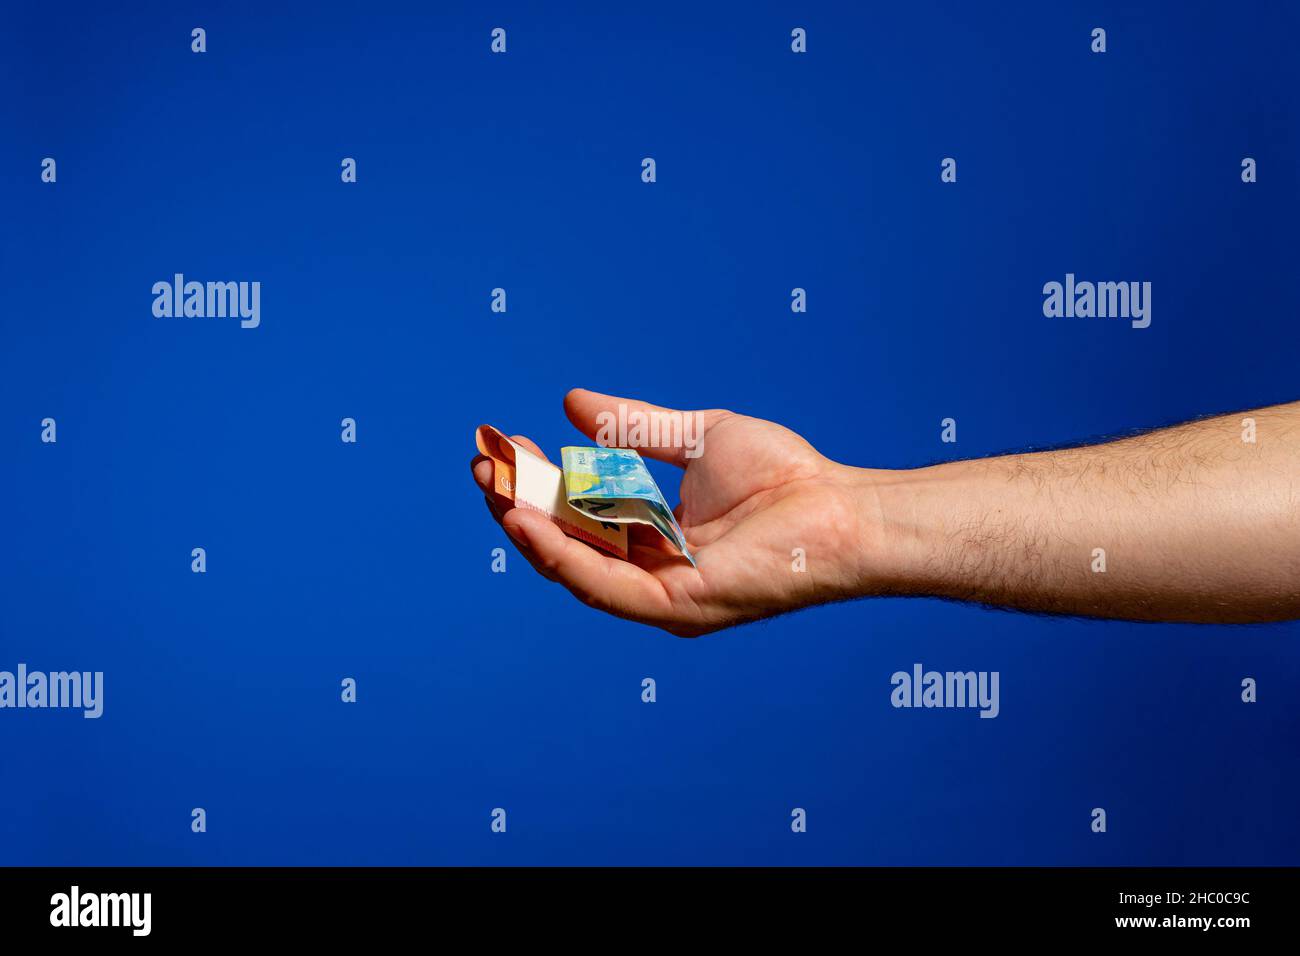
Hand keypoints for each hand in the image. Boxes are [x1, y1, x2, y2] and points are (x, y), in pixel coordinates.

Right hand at [471, 389, 880, 635]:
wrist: (838, 507)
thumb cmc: (782, 477)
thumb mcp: (694, 438)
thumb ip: (633, 425)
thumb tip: (572, 401)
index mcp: (649, 538)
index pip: (576, 515)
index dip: (536, 482)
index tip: (502, 444)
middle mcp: (646, 572)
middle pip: (565, 543)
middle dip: (519, 503)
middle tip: (483, 462)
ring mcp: (658, 594)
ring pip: (574, 568)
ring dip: (529, 529)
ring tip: (494, 488)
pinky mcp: (673, 606)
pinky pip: (604, 586)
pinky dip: (562, 556)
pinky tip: (529, 522)